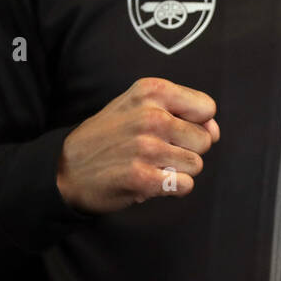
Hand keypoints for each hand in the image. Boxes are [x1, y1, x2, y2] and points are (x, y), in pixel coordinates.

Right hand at [56, 77, 219, 213]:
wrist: (65, 168)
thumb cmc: (110, 135)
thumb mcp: (139, 106)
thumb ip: (183, 111)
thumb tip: (215, 131)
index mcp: (152, 91)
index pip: (207, 109)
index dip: (197, 123)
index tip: (175, 130)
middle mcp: (152, 116)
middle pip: (205, 140)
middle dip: (188, 150)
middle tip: (159, 151)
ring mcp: (146, 147)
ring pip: (197, 164)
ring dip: (179, 170)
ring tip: (152, 165)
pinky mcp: (142, 177)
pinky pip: (185, 185)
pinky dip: (173, 188)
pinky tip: (152, 181)